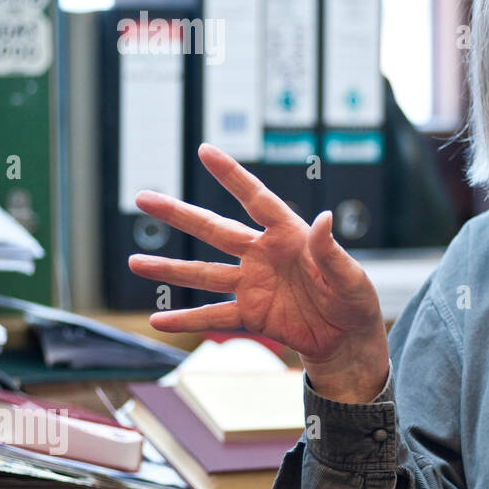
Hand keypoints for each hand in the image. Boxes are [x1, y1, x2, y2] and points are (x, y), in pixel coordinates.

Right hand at [128, 143, 390, 402]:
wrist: (348, 337)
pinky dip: (186, 319)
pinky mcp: (250, 314)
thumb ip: (331, 251)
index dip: (232, 175)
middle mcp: (264, 255)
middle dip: (180, 214)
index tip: (205, 151)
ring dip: (170, 269)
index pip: (257, 199)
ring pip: (204, 274)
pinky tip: (157, 320)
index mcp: (289, 235)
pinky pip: (214, 316)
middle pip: (215, 229)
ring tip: (134, 262)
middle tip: (143, 197)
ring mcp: (253, 284)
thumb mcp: (350, 275)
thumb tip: (325, 218)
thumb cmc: (354, 298)